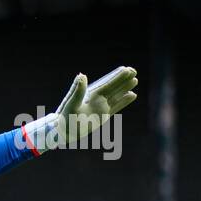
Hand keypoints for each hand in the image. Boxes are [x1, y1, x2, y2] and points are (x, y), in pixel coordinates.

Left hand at [24, 66, 138, 153]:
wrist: (65, 132)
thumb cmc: (65, 118)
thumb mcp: (71, 104)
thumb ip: (78, 91)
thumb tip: (82, 75)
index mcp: (91, 95)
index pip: (107, 84)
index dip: (116, 77)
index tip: (126, 69)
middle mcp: (97, 100)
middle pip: (114, 88)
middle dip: (123, 80)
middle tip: (133, 70)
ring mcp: (101, 108)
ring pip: (117, 96)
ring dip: (125, 88)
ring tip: (135, 80)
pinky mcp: (104, 116)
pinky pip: (116, 107)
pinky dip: (124, 101)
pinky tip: (132, 95)